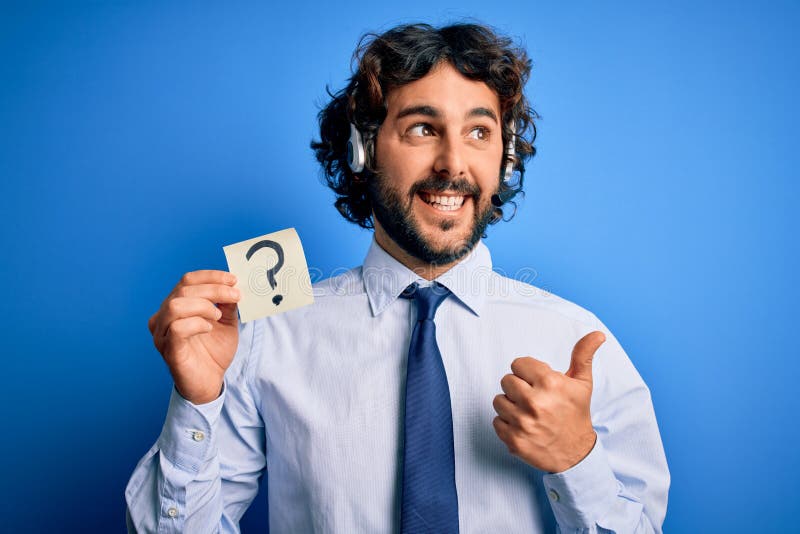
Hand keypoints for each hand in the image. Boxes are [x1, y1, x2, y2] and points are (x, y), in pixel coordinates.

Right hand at [148, 270, 240, 403]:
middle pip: (183, 290)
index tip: (233, 279)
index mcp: (176, 306)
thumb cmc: (214, 352)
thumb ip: (227, 303)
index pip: (187, 280)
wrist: (210, 383)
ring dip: (203, 306)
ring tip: (218, 316)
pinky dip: (197, 323)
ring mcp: (162, 333)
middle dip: (213, 289)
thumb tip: (233, 284)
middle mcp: (164, 316)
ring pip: (176, 305)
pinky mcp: (168, 349)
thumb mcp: (226, 322)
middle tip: (235, 296)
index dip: (211, 276)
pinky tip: (209, 329)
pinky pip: (177, 328)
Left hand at [492, 331, 605, 472]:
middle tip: (534, 398)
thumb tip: (597, 334)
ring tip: (528, 413)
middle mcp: (534, 402)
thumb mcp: (582, 383)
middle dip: (518, 387)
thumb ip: (583, 355)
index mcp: (550, 383)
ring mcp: (523, 423)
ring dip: (511, 405)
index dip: (528, 372)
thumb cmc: (576, 414)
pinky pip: (496, 421)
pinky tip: (524, 426)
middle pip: (506, 380)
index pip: (518, 364)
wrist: (576, 454)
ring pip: (499, 400)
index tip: (538, 383)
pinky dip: (507, 424)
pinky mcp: (513, 440)